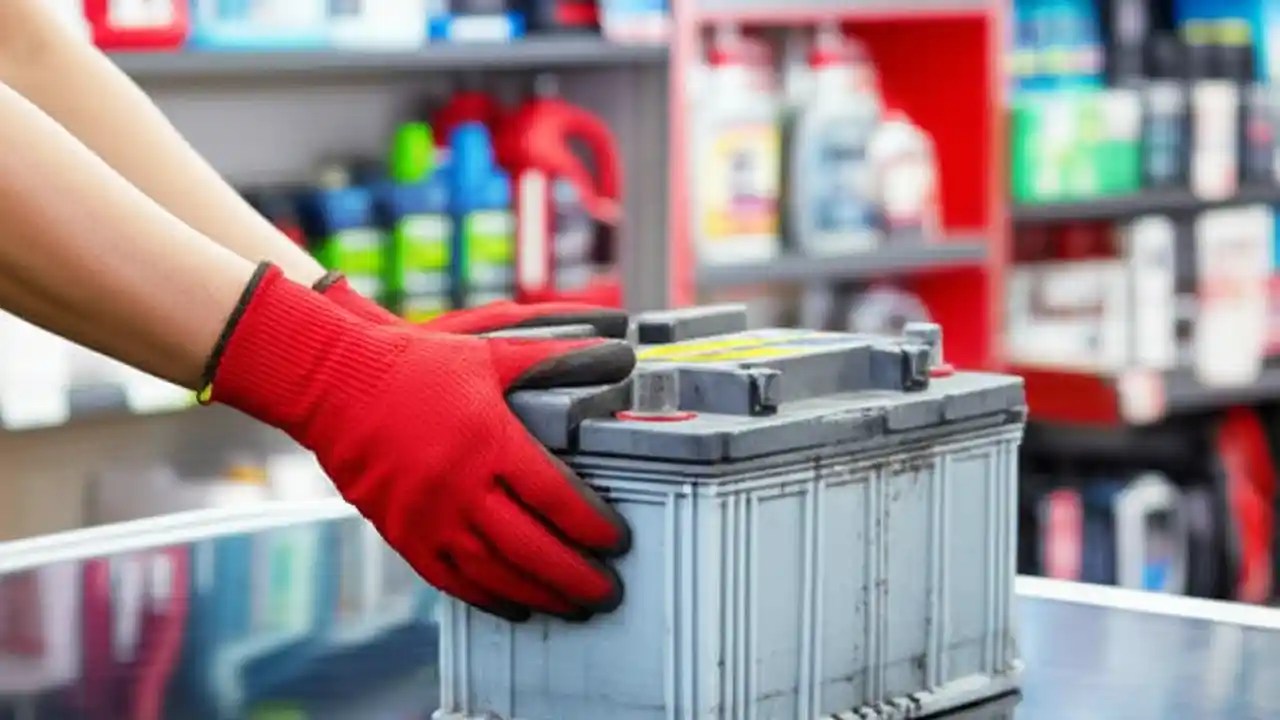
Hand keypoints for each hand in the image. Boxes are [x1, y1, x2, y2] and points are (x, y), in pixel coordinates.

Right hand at [208, 264, 634, 621]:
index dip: (592, 525)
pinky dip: (488, 600)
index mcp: (490, 442)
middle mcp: (461, 487)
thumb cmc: (416, 365)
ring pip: (496, 573)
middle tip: (609, 593)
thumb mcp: (489, 355)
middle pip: (532, 547)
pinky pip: (451, 581)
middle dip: (577, 576)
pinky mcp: (402, 534)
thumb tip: (617, 354)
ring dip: (540, 595)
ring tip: (573, 609)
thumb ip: (553, 359)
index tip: (618, 541)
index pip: (555, 497)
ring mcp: (429, 517)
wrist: (335, 384)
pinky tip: (516, 609)